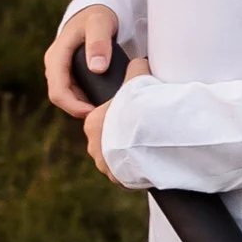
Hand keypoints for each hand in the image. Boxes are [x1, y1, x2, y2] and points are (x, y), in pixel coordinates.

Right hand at [45, 6, 118, 119]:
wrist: (95, 12)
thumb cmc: (97, 16)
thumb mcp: (100, 24)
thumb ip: (99, 43)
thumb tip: (97, 68)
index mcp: (56, 56)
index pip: (58, 91)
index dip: (74, 106)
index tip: (94, 113)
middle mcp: (55, 66)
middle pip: (61, 98)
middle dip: (79, 110)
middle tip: (102, 117)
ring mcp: (61, 71)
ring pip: (67, 97)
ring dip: (83, 106)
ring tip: (105, 112)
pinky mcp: (69, 74)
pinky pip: (74, 93)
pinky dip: (86, 100)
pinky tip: (103, 104)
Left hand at [82, 61, 147, 177]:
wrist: (147, 136)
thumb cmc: (139, 107)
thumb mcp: (136, 81)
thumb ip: (135, 70)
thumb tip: (139, 61)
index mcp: (93, 123)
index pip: (101, 119)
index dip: (118, 116)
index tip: (133, 115)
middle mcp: (94, 146)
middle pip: (108, 139)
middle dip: (121, 136)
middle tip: (142, 131)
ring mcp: (104, 165)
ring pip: (115, 158)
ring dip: (128, 154)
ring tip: (147, 148)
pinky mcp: (117, 179)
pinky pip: (125, 173)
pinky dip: (135, 169)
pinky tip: (148, 162)